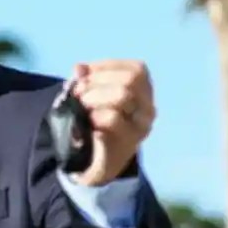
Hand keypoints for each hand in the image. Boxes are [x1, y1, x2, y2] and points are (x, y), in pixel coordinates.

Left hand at [68, 59, 154, 184]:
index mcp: (144, 92)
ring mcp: (141, 126)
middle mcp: (148, 107)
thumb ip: (87, 79)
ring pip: (122, 95)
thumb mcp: (95, 97)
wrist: (101, 160)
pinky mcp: (128, 142)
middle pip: (129, 80)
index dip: (105, 67)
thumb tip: (78, 68)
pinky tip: (89, 123)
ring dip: (95, 98)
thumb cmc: (99, 121)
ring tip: (82, 109)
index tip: (82, 76)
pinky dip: (96, 117)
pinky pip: (112, 120)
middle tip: (79, 95)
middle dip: (97, 82)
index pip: (135, 69)